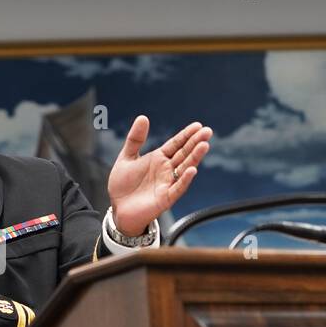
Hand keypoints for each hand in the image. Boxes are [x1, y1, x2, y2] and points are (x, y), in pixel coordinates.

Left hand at [107, 116, 211, 235]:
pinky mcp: (165, 198)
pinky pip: (177, 188)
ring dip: (195, 157)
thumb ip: (135, 139)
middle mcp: (166, 170)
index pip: (176, 144)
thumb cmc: (123, 185)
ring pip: (185, 168)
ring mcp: (167, 184)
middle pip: (184, 154)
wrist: (118, 209)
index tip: (198, 125)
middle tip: (207, 131)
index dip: (186, 135)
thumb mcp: (126, 158)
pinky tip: (192, 169)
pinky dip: (185, 179)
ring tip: (204, 145)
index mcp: (158, 159)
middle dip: (195, 142)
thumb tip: (143, 118)